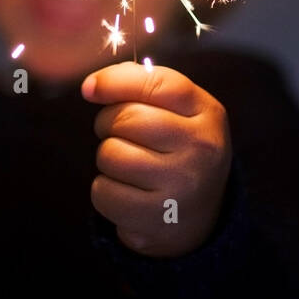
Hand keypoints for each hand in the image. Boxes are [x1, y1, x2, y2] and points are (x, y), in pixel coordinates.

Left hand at [81, 62, 231, 256]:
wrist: (198, 216)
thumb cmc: (177, 151)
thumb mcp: (179, 113)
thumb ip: (144, 88)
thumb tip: (94, 85)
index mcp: (207, 114)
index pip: (157, 84)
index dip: (115, 80)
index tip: (91, 87)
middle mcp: (201, 148)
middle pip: (128, 118)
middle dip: (108, 122)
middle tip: (117, 133)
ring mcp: (181, 185)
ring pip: (111, 154)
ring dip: (107, 157)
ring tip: (126, 164)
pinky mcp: (157, 217)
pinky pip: (104, 191)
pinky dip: (104, 190)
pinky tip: (125, 192)